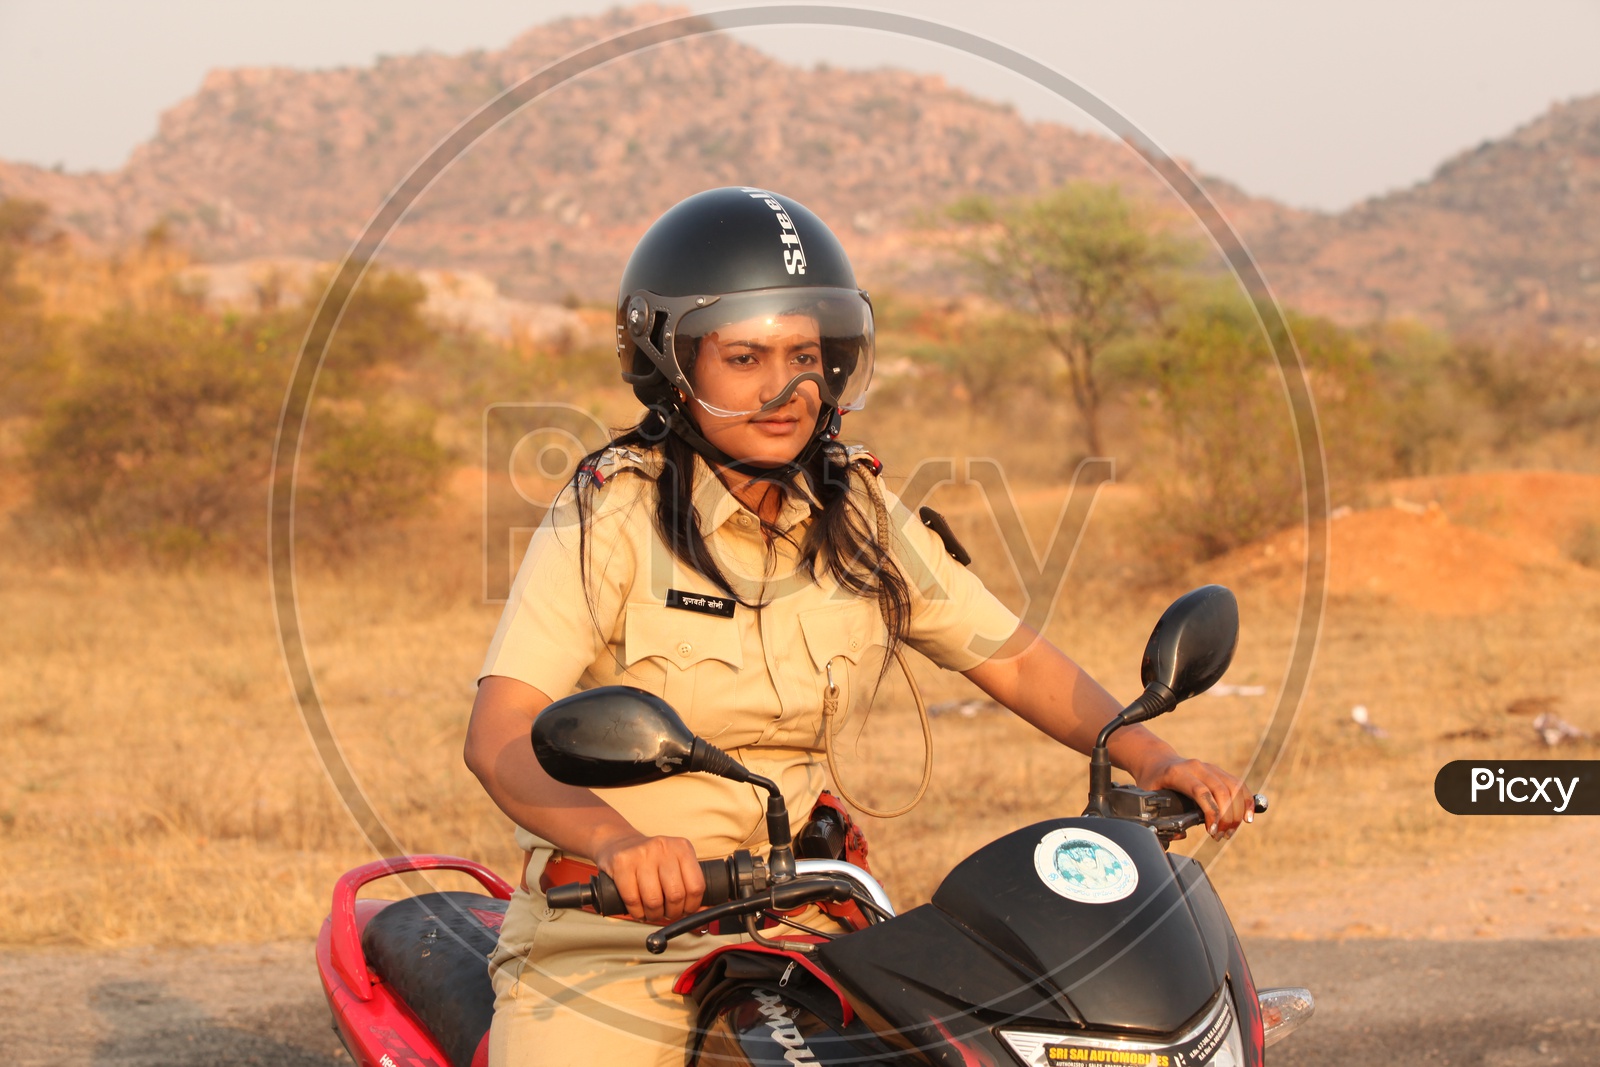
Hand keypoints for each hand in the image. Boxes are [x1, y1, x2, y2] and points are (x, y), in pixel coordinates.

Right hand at [592, 832, 705, 921]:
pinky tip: (638, 910)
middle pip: (676, 895)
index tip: (685, 911)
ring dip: (653, 915)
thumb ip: (689, 883)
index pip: (696, 886)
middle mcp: (664, 848)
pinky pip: (633, 900)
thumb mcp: (674, 863)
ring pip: (654, 901)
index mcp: (682, 848)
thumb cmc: (650, 860)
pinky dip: (637, 913)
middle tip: (666, 913)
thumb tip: (705, 910)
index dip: (692, 906)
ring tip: (651, 912)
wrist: (617, 842)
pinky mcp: (622, 863)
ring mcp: (642, 854)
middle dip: (672, 913)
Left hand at [1136, 757, 1252, 840]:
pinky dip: (1246, 801)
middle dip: (1226, 817)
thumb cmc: (1152, 781)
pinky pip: (1238, 785)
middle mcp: (1197, 767)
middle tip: (1221, 836)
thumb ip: (1156, 817)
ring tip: (1230, 831)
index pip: (1201, 791)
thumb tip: (1176, 835)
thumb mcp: (1147, 796)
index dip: (1211, 812)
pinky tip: (1248, 817)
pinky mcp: (1219, 771)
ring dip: (1237, 812)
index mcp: (1178, 773)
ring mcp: (1210, 767)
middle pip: (1222, 791)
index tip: (1212, 831)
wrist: (1158, 761)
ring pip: (1234, 787)